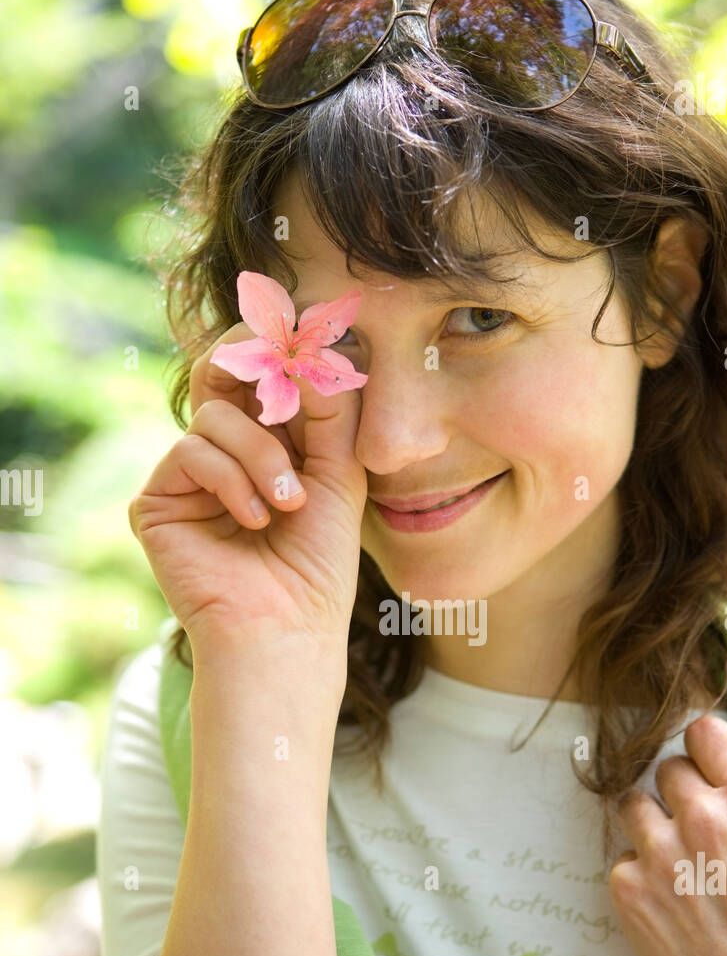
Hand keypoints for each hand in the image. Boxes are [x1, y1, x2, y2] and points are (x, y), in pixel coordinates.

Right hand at [128, 321, 367, 651]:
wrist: (288, 627)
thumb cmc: (318, 564)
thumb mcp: (339, 475)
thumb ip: (329, 411)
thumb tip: (315, 347)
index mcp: (265, 446)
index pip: (259, 378)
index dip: (277, 348)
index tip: (306, 327)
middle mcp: (222, 456)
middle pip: (219, 373)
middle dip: (254, 362)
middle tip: (285, 359)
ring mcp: (186, 479)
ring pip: (215, 415)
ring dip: (262, 455)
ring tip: (288, 504)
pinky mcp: (157, 502)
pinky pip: (191, 450)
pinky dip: (231, 479)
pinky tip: (254, 518)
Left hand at [608, 714, 726, 955]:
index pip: (705, 732)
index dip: (705, 749)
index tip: (707, 767)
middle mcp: (702, 815)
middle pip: (666, 769)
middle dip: (680, 793)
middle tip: (696, 826)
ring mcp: (659, 851)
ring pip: (632, 807)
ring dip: (651, 826)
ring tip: (674, 861)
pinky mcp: (629, 889)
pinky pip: (622, 862)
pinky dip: (639, 878)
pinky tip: (667, 904)